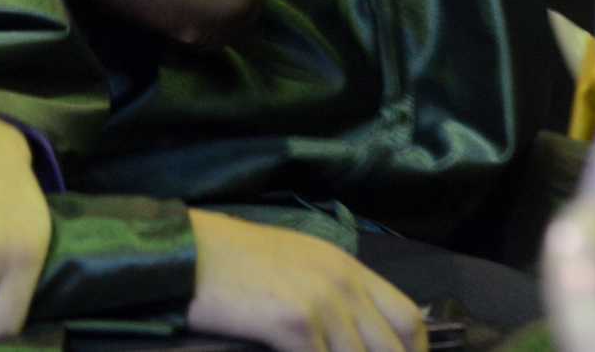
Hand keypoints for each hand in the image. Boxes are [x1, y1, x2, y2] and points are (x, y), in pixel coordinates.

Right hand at [186, 209, 424, 351]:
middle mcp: (342, 281)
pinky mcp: (296, 322)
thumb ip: (329, 293)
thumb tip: (350, 336)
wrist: (187, 252)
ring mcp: (322, 302)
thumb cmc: (232, 260)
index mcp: (345, 266)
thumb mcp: (294, 264)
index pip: (407, 316)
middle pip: (393, 345)